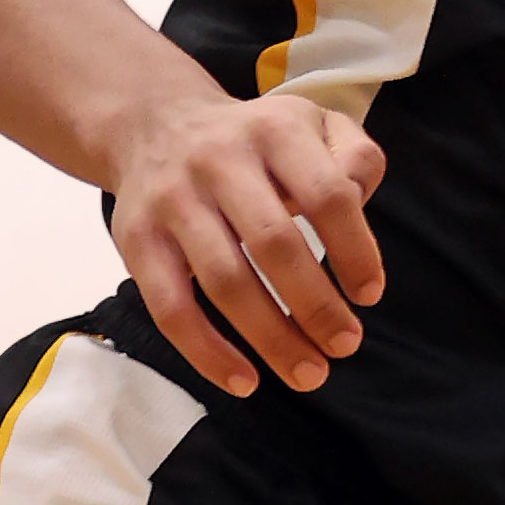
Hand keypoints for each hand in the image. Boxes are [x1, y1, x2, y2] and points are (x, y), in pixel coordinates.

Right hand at [108, 87, 386, 399]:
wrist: (153, 124)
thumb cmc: (256, 142)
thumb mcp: (314, 125)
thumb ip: (356, 157)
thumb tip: (360, 202)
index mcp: (276, 132)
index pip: (327, 195)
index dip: (355, 251)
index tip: (368, 294)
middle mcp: (219, 161)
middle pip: (274, 243)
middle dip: (316, 306)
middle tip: (346, 345)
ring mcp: (173, 200)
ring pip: (224, 280)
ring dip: (270, 337)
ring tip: (308, 372)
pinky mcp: (136, 237)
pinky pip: (169, 304)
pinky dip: (206, 351)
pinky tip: (243, 381)